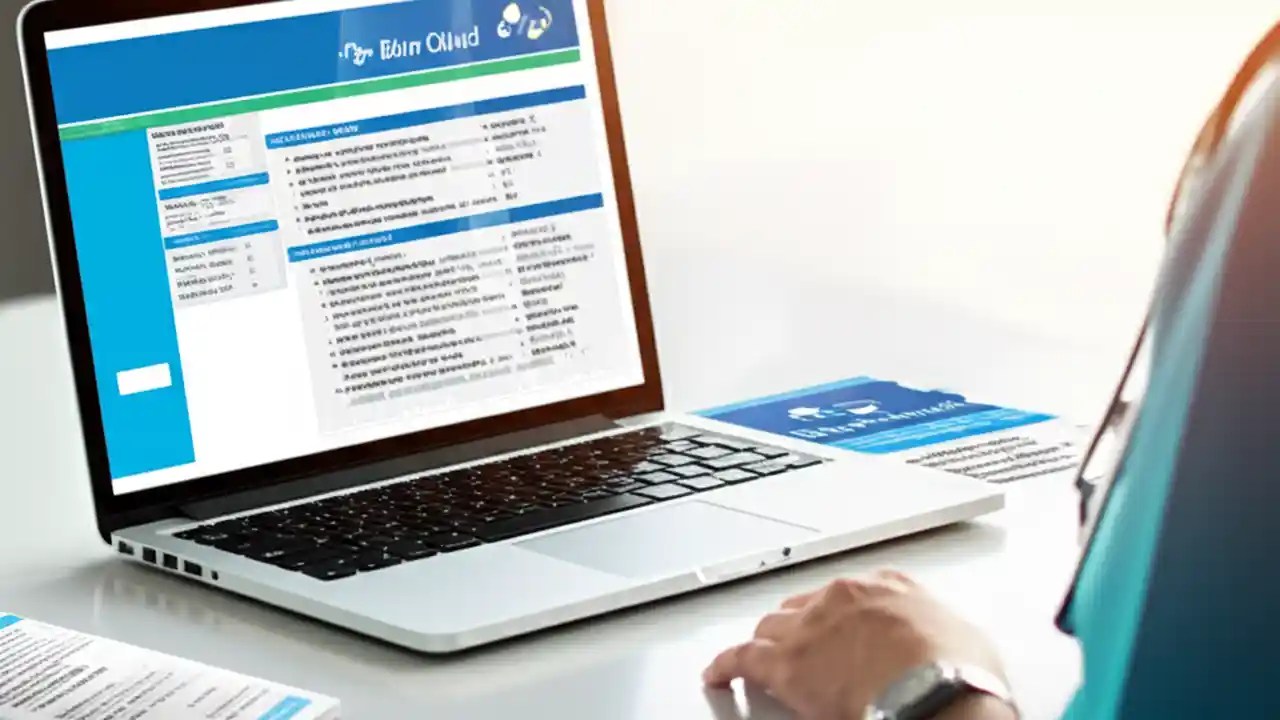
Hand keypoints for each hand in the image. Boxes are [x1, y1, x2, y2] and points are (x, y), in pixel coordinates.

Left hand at [702, 571, 1009, 719]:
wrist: (936, 688)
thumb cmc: (957, 670)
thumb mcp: (963, 637)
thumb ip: (938, 632)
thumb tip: (949, 648)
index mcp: (887, 585)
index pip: (850, 593)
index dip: (838, 613)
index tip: (838, 623)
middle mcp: (842, 596)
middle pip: (804, 606)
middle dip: (798, 624)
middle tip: (797, 644)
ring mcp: (810, 627)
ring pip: (771, 628)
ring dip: (764, 642)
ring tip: (755, 656)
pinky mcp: (785, 664)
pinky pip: (742, 658)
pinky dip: (724, 666)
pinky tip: (716, 674)